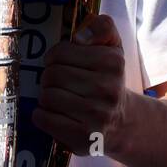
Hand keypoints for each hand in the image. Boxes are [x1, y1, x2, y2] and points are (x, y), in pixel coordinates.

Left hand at [34, 13, 125, 155]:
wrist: (124, 123)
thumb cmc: (109, 80)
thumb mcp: (113, 48)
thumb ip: (102, 27)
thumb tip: (80, 37)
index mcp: (112, 63)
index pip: (60, 53)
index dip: (53, 58)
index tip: (58, 64)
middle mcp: (107, 90)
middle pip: (51, 75)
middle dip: (49, 78)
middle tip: (57, 83)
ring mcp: (96, 116)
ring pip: (47, 96)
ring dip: (46, 97)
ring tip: (57, 98)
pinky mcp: (83, 138)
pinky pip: (44, 119)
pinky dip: (42, 115)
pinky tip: (53, 113)